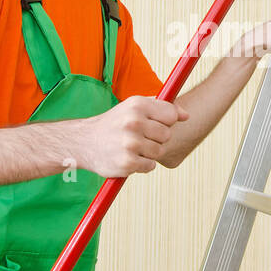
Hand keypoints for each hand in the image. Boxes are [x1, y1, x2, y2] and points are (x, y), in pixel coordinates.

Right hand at [70, 96, 188, 175]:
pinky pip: (150, 165)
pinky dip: (142, 164)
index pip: (171, 115)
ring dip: (149, 152)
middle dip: (156, 138)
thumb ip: (161, 108)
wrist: (84, 142)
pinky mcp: (127, 163)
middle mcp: (134, 122)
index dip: (164, 122)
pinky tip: (128, 157)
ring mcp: (130, 143)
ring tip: (132, 147)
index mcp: (137, 105)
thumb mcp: (133, 107)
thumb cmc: (114, 123)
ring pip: (159, 151)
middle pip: (166, 135)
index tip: (152, 124)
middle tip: (138, 137)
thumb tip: (186, 115)